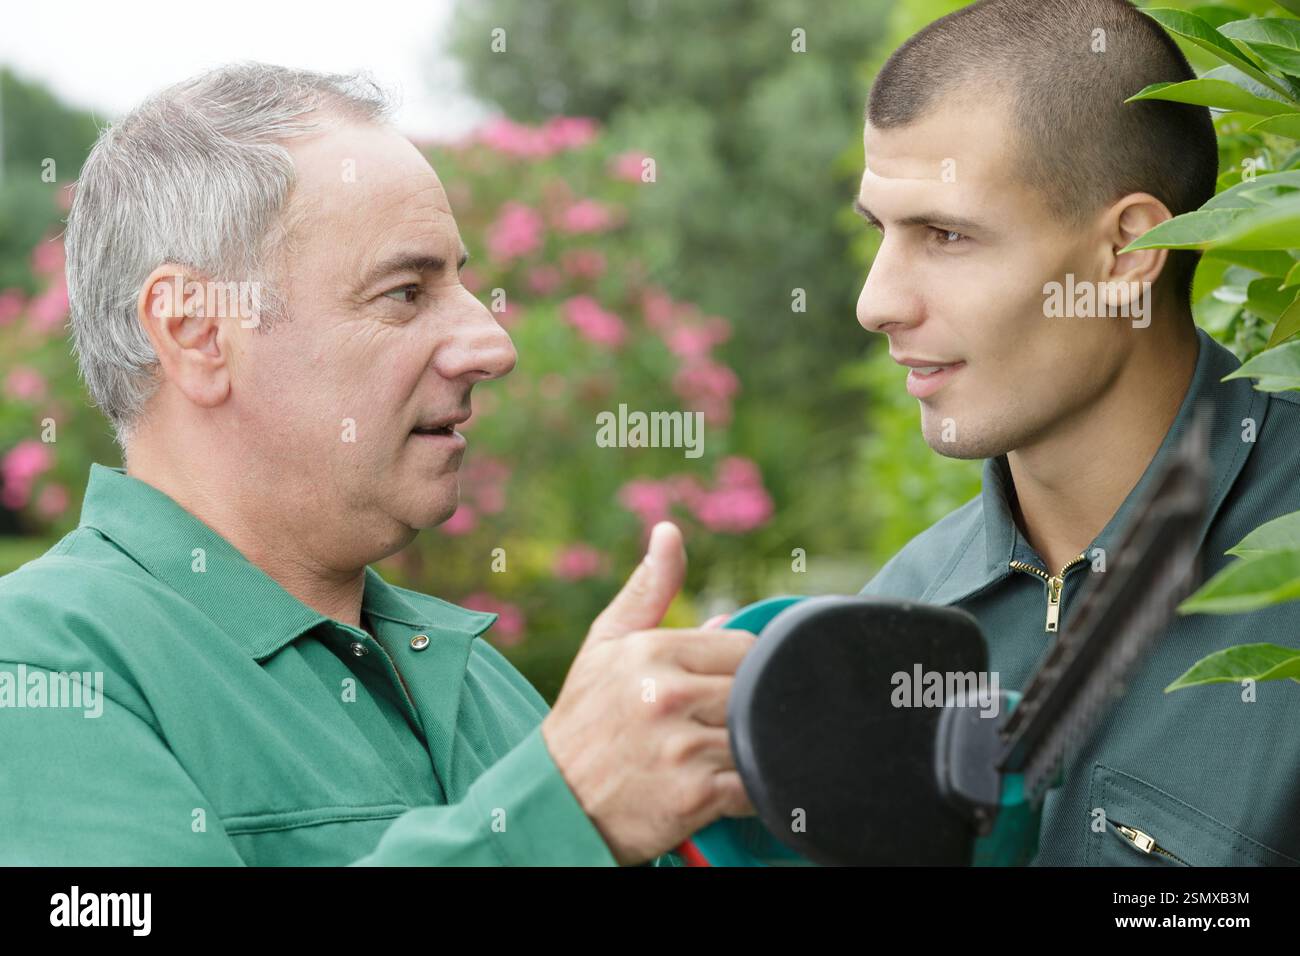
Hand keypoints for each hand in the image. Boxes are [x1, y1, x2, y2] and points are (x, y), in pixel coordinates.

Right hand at [541, 522, 756, 864]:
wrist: (556, 806)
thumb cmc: (585, 720)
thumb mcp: (606, 646)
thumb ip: (648, 589)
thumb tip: (669, 531)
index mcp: (651, 652)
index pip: (747, 648)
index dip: (741, 670)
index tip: (718, 690)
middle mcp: (667, 696)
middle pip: (757, 690)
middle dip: (746, 709)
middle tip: (718, 726)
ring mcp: (683, 748)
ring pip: (759, 736)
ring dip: (752, 749)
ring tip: (720, 756)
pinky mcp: (696, 798)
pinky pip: (757, 786)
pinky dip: (755, 791)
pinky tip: (726, 787)